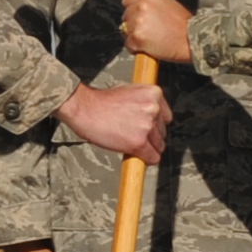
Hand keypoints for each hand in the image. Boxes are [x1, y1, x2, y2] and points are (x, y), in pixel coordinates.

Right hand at [54, 79, 171, 163]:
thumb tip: (153, 118)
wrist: (85, 109)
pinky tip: (135, 155)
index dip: (154, 124)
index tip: (146, 128)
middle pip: (162, 132)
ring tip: (128, 141)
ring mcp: (147, 126)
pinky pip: (153, 157)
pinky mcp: (139, 142)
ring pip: (158, 146)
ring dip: (147, 147)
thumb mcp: (130, 92)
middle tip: (132, 134)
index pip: (166, 117)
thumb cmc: (102, 101)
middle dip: (150, 136)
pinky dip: (146, 159)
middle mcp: (154, 108)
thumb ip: (144, 103)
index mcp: (154, 93)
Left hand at [122, 0, 192, 62]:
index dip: (131, 10)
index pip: (127, 0)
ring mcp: (138, 21)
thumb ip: (152, 5)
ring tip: (148, 41)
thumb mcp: (168, 4)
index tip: (136, 17)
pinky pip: (128, 44)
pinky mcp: (137, 37)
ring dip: (133, 37)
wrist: (193, 38)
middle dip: (132, 24)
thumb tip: (139, 11)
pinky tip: (146, 49)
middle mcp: (141, 6)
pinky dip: (135, 49)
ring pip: (125, 31)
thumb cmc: (184, 24)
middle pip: (125, 16)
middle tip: (145, 32)